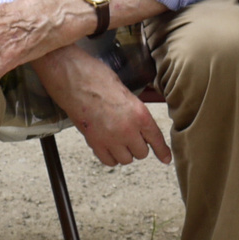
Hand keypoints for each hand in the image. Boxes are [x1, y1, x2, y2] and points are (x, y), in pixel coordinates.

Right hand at [31, 47, 171, 166]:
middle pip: (141, 152)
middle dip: (138, 146)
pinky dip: (110, 157)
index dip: (162, 151)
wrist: (73, 79)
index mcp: (139, 113)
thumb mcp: (125, 92)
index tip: (165, 159)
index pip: (156, 139)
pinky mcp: (94, 143)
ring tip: (118, 140)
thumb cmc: (97, 78)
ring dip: (124, 152)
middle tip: (131, 136)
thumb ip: (135, 111)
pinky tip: (108, 147)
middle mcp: (127, 129)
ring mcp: (110, 138)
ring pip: (126, 159)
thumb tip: (139, 125)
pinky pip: (108, 161)